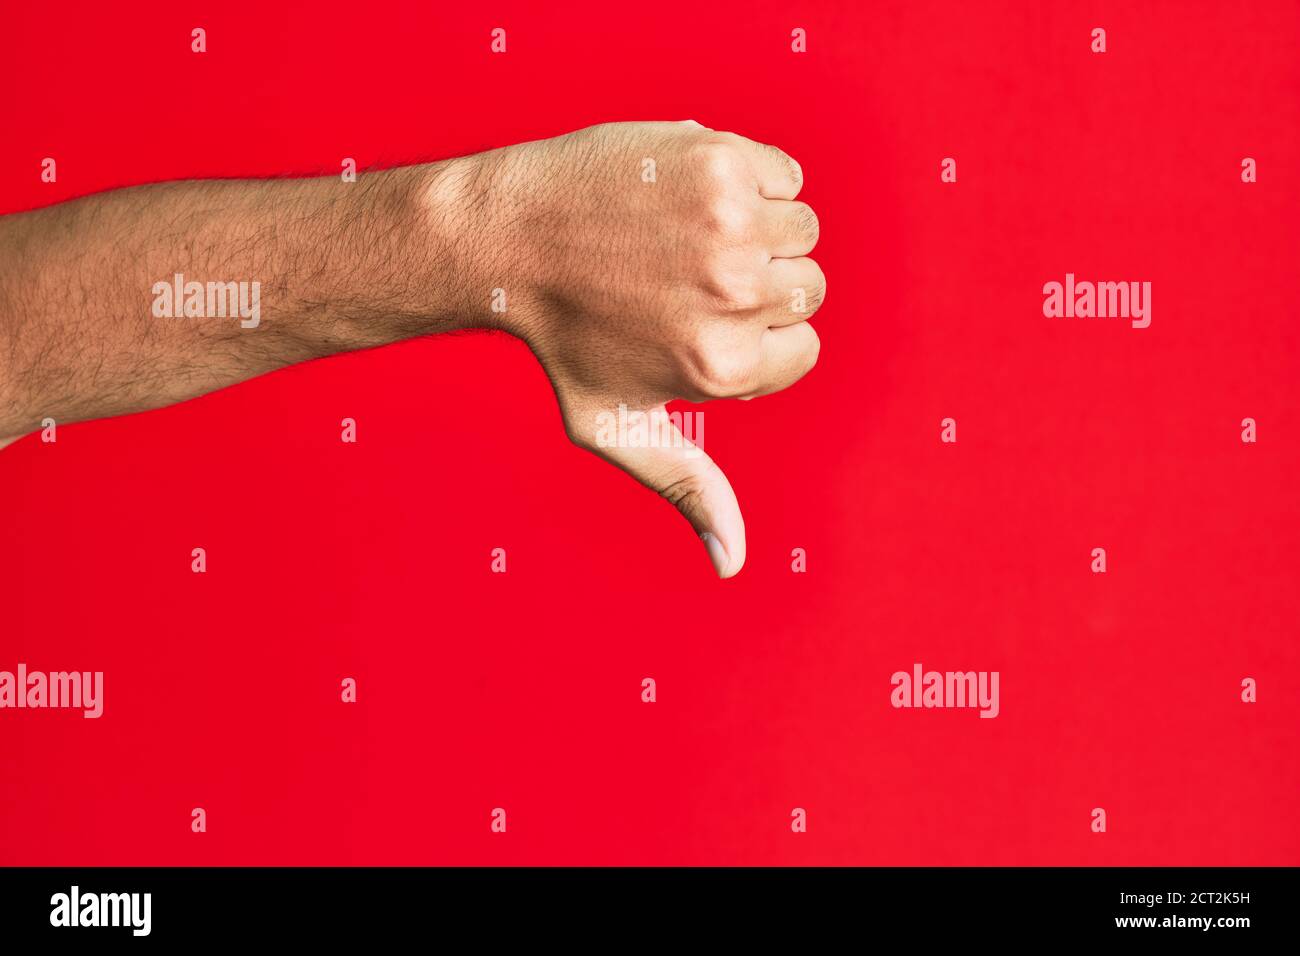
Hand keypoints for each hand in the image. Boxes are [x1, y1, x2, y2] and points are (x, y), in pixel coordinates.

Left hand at [449, 121, 824, 577]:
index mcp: (721, 365)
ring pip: (801, 233)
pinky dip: (754, 183)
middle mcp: (733, 294)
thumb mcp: (617, 427)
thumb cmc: (564, 341)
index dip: (754, 339)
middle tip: (681, 281)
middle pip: (807, 291)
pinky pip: (786, 176)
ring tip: (687, 241)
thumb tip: (733, 564)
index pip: (802, 351)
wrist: (508, 237)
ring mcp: (729, 222)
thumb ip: (687, 487)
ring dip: (759, 235)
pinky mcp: (721, 159)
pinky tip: (691, 200)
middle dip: (756, 288)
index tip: (696, 323)